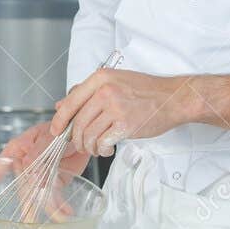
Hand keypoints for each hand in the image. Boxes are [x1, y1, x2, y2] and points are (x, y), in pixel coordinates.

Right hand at [0, 121, 89, 213]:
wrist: (80, 130)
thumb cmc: (59, 126)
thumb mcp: (48, 136)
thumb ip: (38, 153)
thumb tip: (29, 168)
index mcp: (17, 150)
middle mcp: (25, 165)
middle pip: (22, 188)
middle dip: (27, 205)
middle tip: (28, 220)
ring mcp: (39, 175)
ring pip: (38, 195)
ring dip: (47, 207)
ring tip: (56, 218)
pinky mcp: (54, 182)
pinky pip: (54, 196)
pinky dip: (61, 205)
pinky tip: (66, 212)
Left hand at [50, 68, 190, 155]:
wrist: (173, 98)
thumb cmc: (145, 91)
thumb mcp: (114, 82)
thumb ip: (86, 92)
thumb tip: (60, 105)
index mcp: (100, 78)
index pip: (70, 102)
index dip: (59, 120)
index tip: (56, 131)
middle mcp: (105, 91)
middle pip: (77, 122)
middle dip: (76, 139)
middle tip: (82, 144)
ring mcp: (115, 108)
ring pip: (88, 135)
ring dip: (90, 147)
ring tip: (97, 148)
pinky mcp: (125, 125)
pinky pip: (102, 142)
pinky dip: (102, 150)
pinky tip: (108, 148)